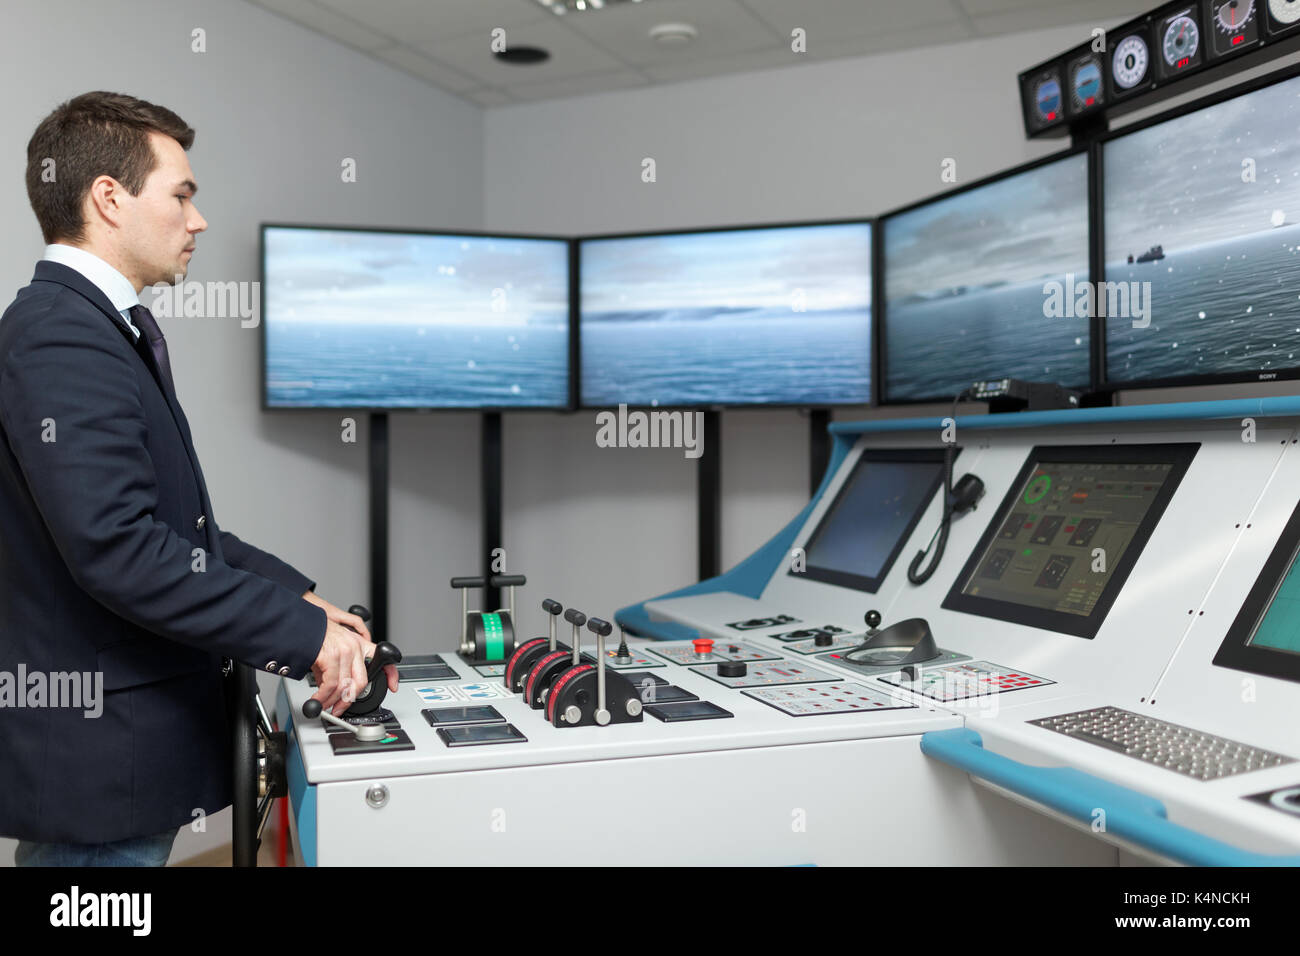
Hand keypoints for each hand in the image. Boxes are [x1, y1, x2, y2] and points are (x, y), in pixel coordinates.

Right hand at [303, 595, 397, 715]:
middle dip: (350, 700)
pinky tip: (318, 700)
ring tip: (325, 706)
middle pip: (361, 681)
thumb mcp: (331, 649)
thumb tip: (333, 689)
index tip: (392, 686)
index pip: (382, 658)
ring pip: (345, 686)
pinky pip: (331, 685)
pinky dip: (323, 697)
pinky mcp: (332, 657)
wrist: (298, 623)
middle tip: (340, 708)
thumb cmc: (313, 634)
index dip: (390, 675)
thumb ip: (337, 668)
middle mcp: (355, 647)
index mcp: (359, 643)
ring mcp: (345, 652)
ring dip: (333, 701)